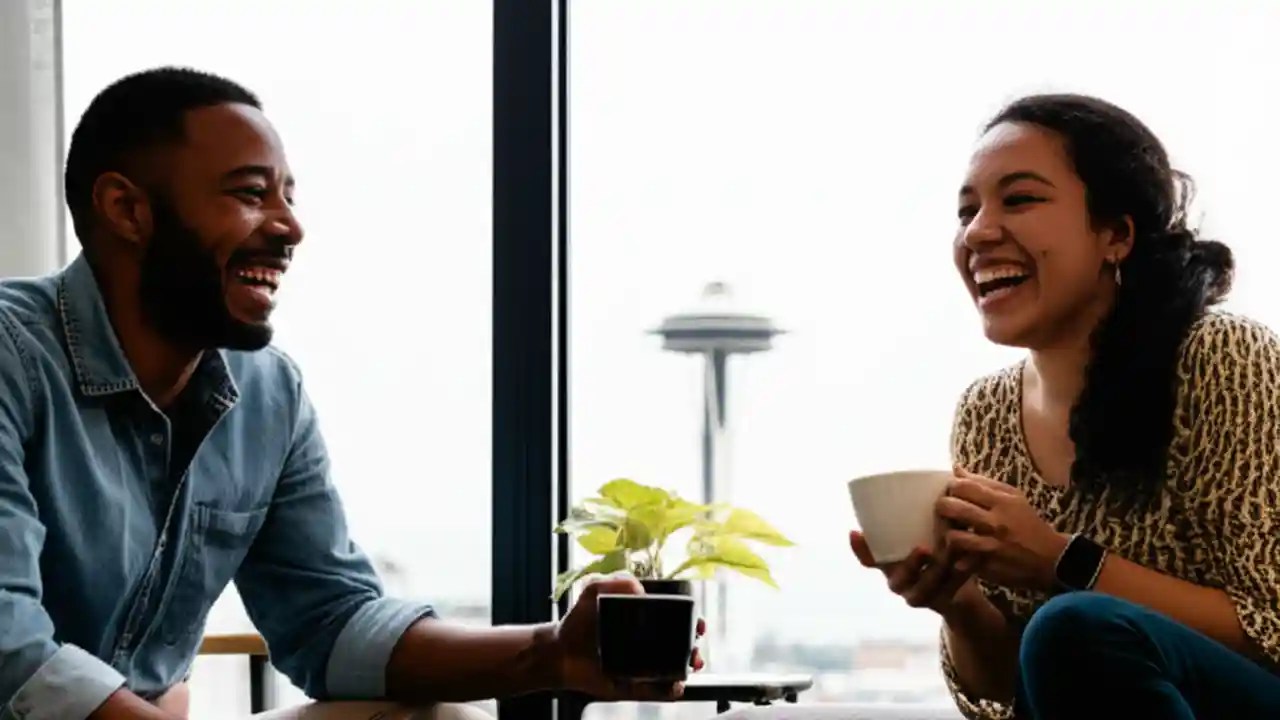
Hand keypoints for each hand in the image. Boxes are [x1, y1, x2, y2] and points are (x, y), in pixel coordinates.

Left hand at [554, 574, 705, 699]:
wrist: (559, 652)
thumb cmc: (577, 621)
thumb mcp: (593, 590)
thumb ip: (614, 581)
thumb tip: (640, 589)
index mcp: (643, 619)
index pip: (676, 619)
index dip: (692, 620)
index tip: (699, 624)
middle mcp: (647, 642)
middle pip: (682, 646)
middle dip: (696, 646)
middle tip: (696, 646)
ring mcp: (643, 666)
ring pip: (676, 669)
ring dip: (689, 667)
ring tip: (691, 664)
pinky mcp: (635, 687)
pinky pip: (659, 692)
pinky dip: (672, 691)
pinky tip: (676, 686)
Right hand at [849, 529, 981, 618]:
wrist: (958, 595)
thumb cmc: (937, 558)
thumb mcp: (925, 538)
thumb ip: (928, 517)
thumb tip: (950, 472)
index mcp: (889, 564)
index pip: (868, 559)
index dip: (860, 549)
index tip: (855, 532)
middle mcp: (899, 582)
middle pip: (898, 578)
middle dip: (911, 564)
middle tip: (924, 548)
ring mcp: (920, 596)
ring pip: (927, 585)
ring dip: (942, 568)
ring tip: (955, 550)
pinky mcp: (942, 603)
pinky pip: (952, 588)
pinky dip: (964, 572)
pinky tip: (976, 558)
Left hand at [936, 467, 1068, 591]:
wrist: (1052, 559)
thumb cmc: (1028, 524)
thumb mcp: (1013, 498)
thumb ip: (984, 483)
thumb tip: (956, 469)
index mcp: (1002, 502)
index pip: (963, 487)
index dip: (951, 487)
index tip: (951, 491)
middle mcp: (995, 524)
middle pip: (951, 508)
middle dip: (941, 507)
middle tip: (944, 510)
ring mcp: (990, 547)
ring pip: (952, 536)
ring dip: (947, 534)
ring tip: (952, 532)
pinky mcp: (987, 567)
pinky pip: (960, 561)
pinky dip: (956, 557)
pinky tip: (959, 554)